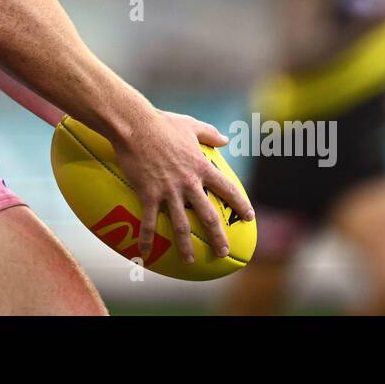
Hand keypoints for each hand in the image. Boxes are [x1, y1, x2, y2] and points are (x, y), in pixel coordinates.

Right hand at [110, 109, 253, 264]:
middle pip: (208, 216)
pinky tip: (145, 253)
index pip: (227, 189)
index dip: (240, 204)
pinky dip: (147, 239)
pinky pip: (149, 221)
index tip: (249, 217)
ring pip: (181, 225)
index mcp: (201, 167)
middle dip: (218, 237)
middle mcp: (189, 183)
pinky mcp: (149, 194)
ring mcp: (169, 191)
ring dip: (186, 246)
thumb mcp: (190, 125)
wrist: (135, 125)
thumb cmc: (162, 123)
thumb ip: (210, 133)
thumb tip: (226, 139)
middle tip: (223, 252)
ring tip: (190, 260)